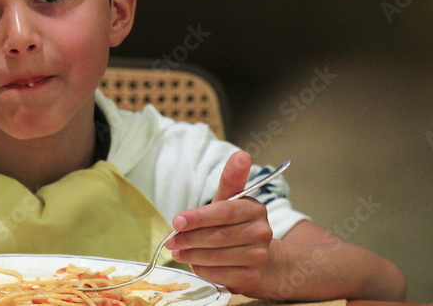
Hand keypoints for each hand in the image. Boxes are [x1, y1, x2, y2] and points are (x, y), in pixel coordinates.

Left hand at [167, 151, 273, 294]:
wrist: (258, 257)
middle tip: (170, 240)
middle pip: (218, 236)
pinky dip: (202, 270)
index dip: (198, 217)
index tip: (177, 221)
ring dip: (192, 255)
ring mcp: (259, 256)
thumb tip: (241, 154)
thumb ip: (231, 179)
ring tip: (177, 251)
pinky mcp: (252, 277)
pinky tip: (194, 263)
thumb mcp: (230, 201)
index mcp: (255, 209)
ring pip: (217, 257)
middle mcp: (262, 232)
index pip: (224, 211)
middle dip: (189, 238)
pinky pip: (220, 275)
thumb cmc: (235, 225)